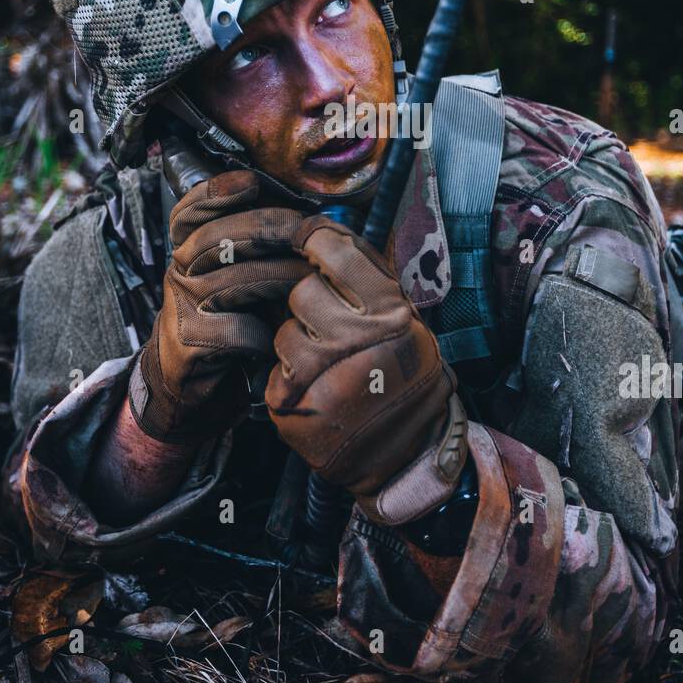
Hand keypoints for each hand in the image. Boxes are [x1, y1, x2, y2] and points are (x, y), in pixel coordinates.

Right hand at [131, 170, 309, 443]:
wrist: (196, 380)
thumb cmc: (234, 319)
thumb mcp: (244, 275)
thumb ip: (264, 247)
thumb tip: (316, 218)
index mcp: (189, 247)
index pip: (190, 210)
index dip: (216, 192)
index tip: (250, 183)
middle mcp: (179, 270)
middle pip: (218, 238)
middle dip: (270, 230)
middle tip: (311, 233)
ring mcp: (180, 306)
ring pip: (231, 282)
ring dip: (280, 280)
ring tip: (315, 284)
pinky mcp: (188, 343)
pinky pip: (233, 330)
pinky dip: (263, 335)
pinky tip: (280, 339)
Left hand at [265, 217, 467, 523]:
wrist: (409, 455)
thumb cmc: (404, 376)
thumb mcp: (406, 321)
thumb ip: (370, 279)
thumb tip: (322, 227)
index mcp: (390, 311)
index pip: (332, 248)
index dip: (312, 240)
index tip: (307, 244)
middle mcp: (357, 340)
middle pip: (301, 290)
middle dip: (309, 306)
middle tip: (329, 327)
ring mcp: (324, 377)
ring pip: (283, 333)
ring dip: (296, 346)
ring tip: (325, 366)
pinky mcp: (295, 409)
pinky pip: (274, 374)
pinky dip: (288, 383)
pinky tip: (315, 394)